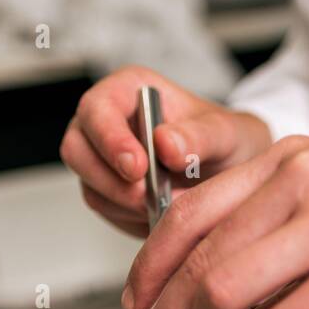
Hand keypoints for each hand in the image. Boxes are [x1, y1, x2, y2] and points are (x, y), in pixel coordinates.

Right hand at [59, 66, 271, 237]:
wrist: (230, 173)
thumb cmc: (226, 141)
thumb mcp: (227, 133)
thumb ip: (200, 135)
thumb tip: (165, 143)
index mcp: (130, 91)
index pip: (98, 109)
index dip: (110, 140)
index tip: (137, 168)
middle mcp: (107, 123)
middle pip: (77, 150)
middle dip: (110, 180)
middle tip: (147, 197)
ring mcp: (102, 159)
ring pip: (90, 186)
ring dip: (125, 204)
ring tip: (167, 205)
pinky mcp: (107, 191)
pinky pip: (106, 209)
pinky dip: (130, 217)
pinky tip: (159, 213)